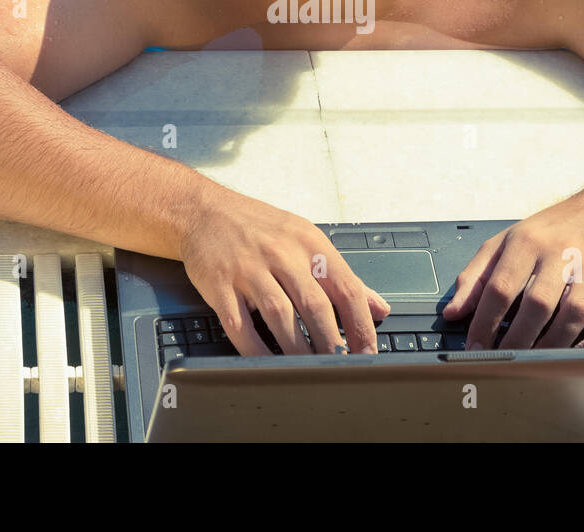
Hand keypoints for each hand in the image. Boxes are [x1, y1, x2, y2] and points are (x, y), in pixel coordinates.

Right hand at [179, 189, 390, 354]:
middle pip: (314, 304)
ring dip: (297, 349)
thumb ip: (342, 275)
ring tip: (310, 372)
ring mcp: (248, 268)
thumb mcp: (305, 240)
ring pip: (279, 315)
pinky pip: (239, 324)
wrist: (204, 211)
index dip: (360, 324)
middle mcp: (281, 253)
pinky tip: (266, 364)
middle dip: (331, 342)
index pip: (345, 286)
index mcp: (309, 243)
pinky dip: (255, 349)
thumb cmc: (258, 228)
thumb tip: (379, 307)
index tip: (367, 351)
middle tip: (341, 368)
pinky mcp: (220, 285)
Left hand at [442, 201, 583, 348]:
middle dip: (517, 340)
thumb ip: (475, 276)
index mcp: (527, 242)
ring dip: (553, 344)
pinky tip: (577, 350)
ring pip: (574, 313)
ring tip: (535, 360)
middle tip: (505, 360)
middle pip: (538, 304)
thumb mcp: (504, 242)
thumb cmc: (550, 231)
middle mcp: (560, 252)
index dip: (484, 322)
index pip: (500, 287)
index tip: (475, 347)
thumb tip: (453, 312)